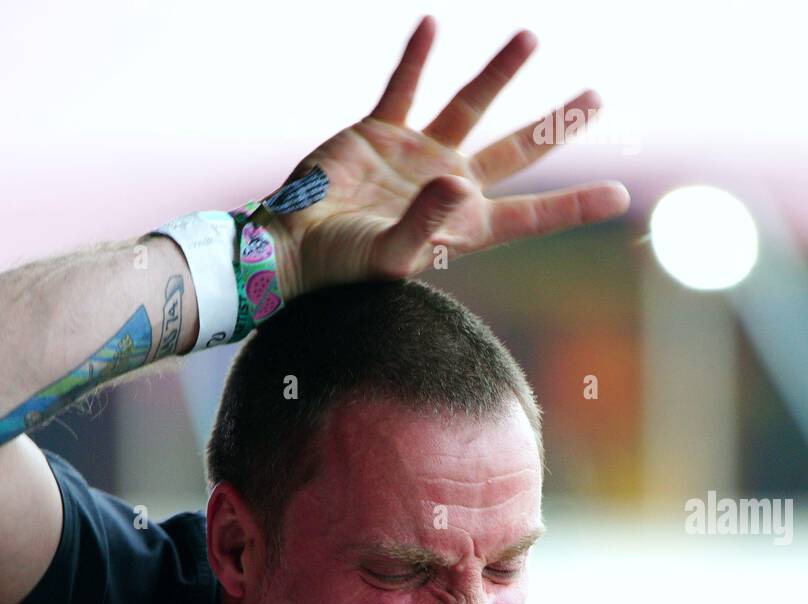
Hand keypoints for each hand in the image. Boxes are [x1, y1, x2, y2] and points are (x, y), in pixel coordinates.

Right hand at [260, 19, 630, 300]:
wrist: (294, 247)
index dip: (574, 204)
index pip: (530, 214)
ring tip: (529, 37)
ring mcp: (418, 155)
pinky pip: (404, 86)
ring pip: (469, 106)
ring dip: (499, 72)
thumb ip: (425, 221)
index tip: (619, 196)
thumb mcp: (387, 256)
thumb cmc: (342, 268)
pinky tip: (433, 25)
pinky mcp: (380, 132)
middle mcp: (449, 186)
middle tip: (596, 100)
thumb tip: (458, 181)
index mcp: (462, 226)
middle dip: (556, 126)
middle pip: (516, 152)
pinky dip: (417, 57)